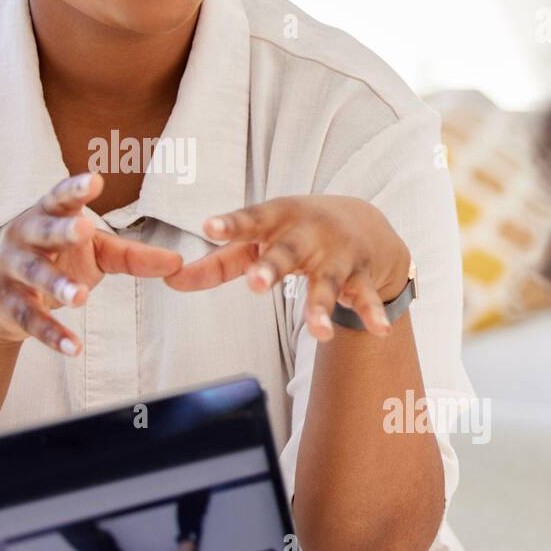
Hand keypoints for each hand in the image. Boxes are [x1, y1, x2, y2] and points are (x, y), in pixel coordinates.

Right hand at [0, 172, 182, 354]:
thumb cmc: (56, 261)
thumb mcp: (93, 253)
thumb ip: (132, 256)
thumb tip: (178, 263)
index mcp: (46, 214)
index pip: (59, 197)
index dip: (75, 189)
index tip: (94, 181)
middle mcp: (24, 236)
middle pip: (44, 231)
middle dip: (62, 230)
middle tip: (84, 227)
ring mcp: (11, 270)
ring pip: (35, 275)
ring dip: (57, 285)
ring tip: (80, 297)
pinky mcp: (6, 305)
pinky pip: (31, 319)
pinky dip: (52, 334)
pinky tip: (73, 347)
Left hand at [165, 195, 410, 338]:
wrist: (365, 222)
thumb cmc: (295, 233)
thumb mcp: (259, 240)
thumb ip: (217, 263)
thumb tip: (170, 279)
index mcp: (278, 218)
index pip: (252, 220)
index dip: (231, 223)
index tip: (209, 226)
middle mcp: (308, 233)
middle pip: (287, 252)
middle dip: (273, 267)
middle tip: (256, 284)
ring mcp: (337, 254)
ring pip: (327, 281)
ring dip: (321, 305)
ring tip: (317, 332)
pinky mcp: (361, 275)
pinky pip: (365, 296)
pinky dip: (372, 312)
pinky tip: (380, 330)